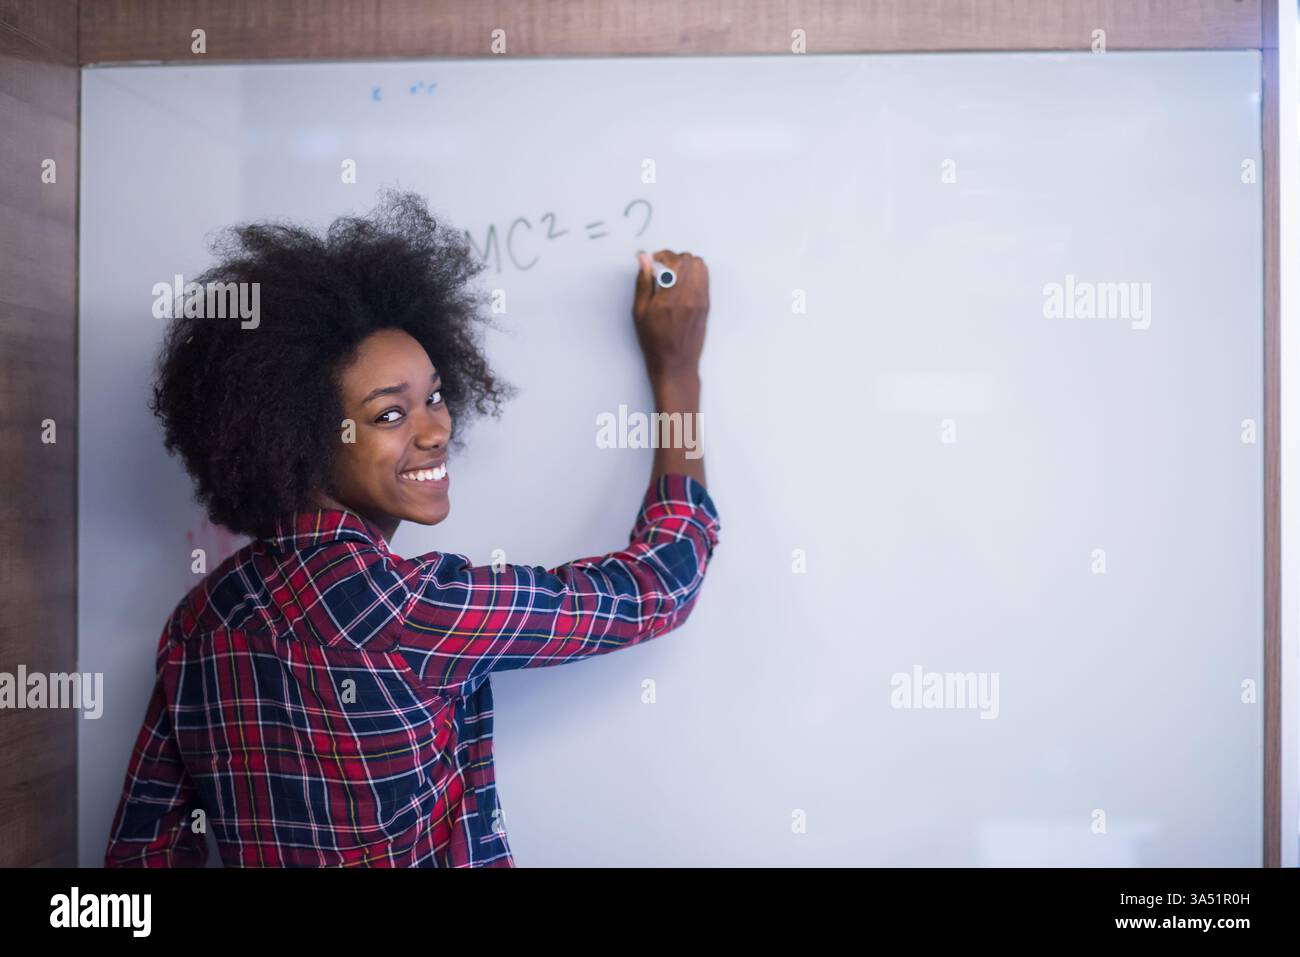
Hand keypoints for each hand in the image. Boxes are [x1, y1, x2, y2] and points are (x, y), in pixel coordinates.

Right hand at [633, 249, 709, 380]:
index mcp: (671, 297)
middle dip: (674, 258)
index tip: (653, 261)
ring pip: (701, 266)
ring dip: (686, 264)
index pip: (675, 260)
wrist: (676, 364)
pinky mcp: (706, 305)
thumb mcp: (640, 312)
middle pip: (690, 259)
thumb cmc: (655, 342)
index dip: (662, 255)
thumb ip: (643, 282)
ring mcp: (701, 300)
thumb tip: (644, 259)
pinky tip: (681, 285)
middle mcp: (690, 296)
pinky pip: (705, 278)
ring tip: (673, 276)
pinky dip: (694, 274)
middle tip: (662, 268)